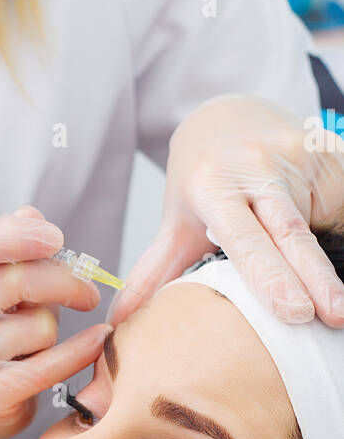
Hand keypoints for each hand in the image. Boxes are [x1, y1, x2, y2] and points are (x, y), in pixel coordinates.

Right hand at [0, 206, 111, 438]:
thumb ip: (11, 245)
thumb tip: (31, 215)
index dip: (19, 234)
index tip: (56, 238)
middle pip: (21, 281)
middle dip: (66, 282)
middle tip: (87, 292)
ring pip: (40, 326)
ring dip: (52, 329)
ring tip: (37, 337)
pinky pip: (50, 365)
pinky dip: (81, 351)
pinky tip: (97, 340)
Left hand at [109, 96, 343, 327]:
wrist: (227, 116)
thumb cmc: (201, 179)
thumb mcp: (175, 221)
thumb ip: (154, 272)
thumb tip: (118, 323)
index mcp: (213, 186)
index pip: (244, 239)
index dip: (269, 275)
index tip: (293, 312)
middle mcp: (256, 167)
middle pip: (291, 232)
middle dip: (316, 277)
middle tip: (336, 316)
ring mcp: (296, 155)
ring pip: (319, 217)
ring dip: (331, 265)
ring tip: (341, 307)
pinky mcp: (327, 152)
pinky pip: (337, 200)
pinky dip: (339, 228)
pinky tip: (338, 266)